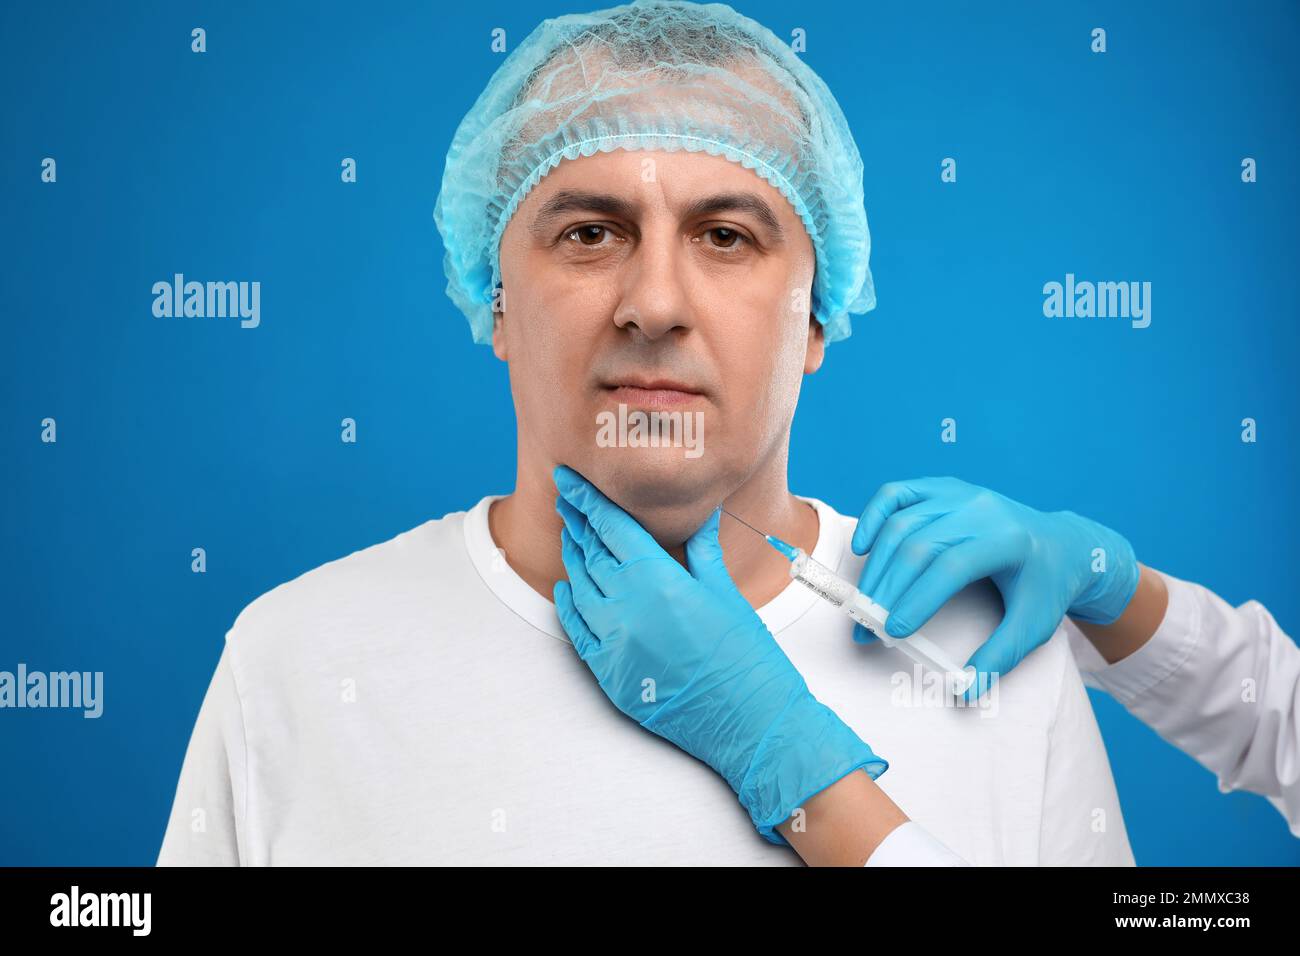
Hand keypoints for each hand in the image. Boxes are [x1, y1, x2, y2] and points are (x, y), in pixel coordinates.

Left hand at [551, 465, 886, 843]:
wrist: (750, 720)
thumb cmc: (746, 654)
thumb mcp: (724, 592)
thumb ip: (701, 550)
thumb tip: (702, 513)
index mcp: (658, 579)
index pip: (610, 527)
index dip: (586, 499)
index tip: (567, 478)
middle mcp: (627, 607)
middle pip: (590, 553)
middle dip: (576, 523)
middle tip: (564, 499)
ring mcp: (614, 642)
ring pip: (579, 589)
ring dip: (572, 559)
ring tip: (569, 536)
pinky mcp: (610, 673)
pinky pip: (577, 631)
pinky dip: (568, 606)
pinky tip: (565, 589)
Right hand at [850, 477, 1139, 698]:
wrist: (1062, 543)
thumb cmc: (1045, 586)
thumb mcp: (1033, 625)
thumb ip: (999, 657)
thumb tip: (965, 691)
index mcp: (1009, 539)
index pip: (952, 567)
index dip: (918, 598)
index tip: (895, 630)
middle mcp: (981, 508)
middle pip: (919, 544)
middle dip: (887, 588)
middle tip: (867, 624)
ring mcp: (959, 493)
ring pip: (902, 522)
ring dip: (877, 564)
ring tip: (864, 601)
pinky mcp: (941, 488)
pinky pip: (897, 493)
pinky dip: (873, 516)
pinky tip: (862, 547)